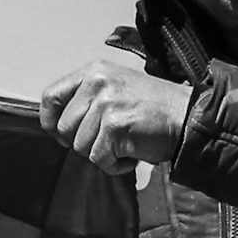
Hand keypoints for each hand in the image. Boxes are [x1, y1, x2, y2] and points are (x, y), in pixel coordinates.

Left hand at [38, 55, 188, 167]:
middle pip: (64, 128)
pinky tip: (133, 153)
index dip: (51, 122)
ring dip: (103, 154)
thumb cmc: (153, 108)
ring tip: (125, 143)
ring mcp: (105, 104)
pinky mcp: (115, 127)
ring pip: (80, 147)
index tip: (62, 135)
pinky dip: (116, 165)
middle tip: (110, 139)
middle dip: (84, 142)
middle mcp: (96, 84)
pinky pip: (100, 159)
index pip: (50, 97)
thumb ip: (85, 100)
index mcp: (93, 72)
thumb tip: (56, 125)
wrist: (187, 118)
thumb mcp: (114, 89)